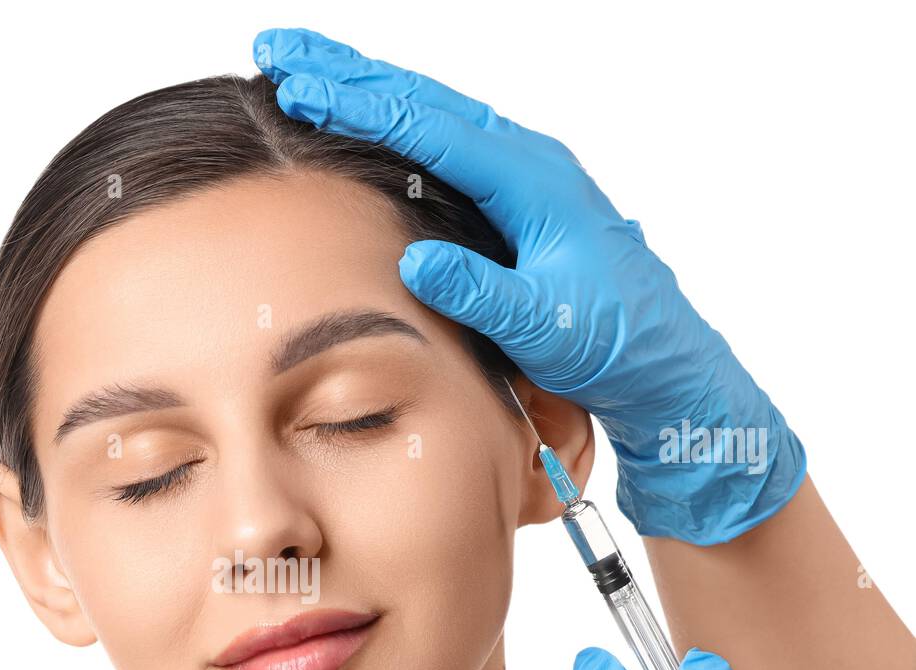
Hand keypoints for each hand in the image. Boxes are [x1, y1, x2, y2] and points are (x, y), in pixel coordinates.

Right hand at [251, 27, 806, 545]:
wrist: (659, 355)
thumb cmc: (612, 339)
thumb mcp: (547, 326)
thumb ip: (483, 293)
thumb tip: (417, 259)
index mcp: (530, 178)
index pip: (429, 128)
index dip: (360, 106)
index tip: (298, 87)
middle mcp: (524, 159)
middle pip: (422, 98)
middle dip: (345, 70)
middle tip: (274, 49)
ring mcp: (519, 172)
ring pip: (430, 111)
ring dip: (364, 87)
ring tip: (301, 71)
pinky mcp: (511, 196)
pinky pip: (441, 142)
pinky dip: (394, 121)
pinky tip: (364, 119)